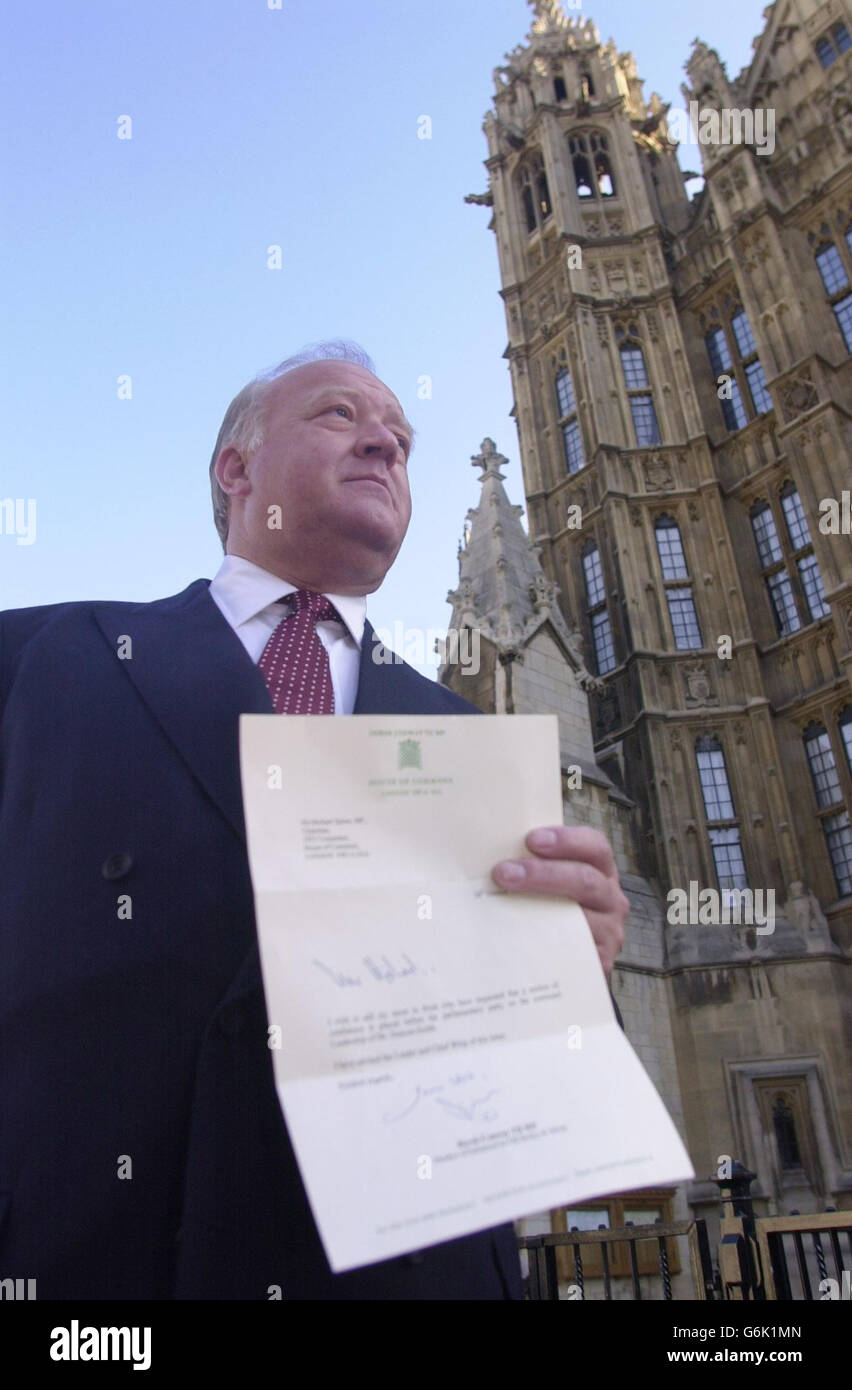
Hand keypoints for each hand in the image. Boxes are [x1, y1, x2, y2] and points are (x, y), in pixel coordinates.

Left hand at [491, 826, 627, 977]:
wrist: (564, 957)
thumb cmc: (551, 905)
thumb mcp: (550, 879)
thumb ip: (531, 862)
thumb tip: (484, 850)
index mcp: (600, 869)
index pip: (595, 846)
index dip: (566, 840)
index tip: (531, 840)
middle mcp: (610, 898)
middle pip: (585, 880)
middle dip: (542, 874)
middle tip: (503, 872)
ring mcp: (608, 932)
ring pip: (579, 918)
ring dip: (538, 908)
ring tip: (503, 902)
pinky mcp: (599, 962)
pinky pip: (573, 951)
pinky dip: (544, 943)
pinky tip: (516, 938)